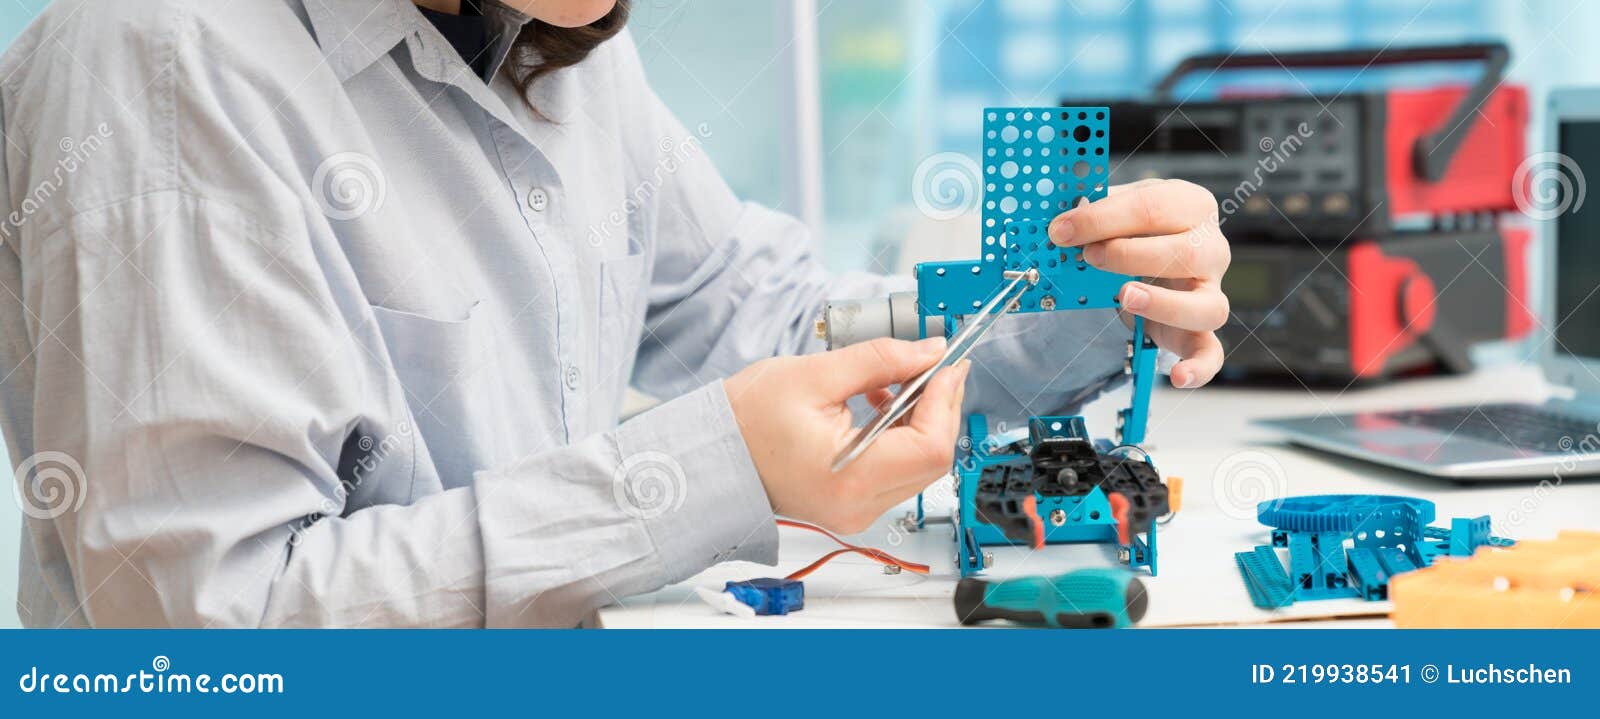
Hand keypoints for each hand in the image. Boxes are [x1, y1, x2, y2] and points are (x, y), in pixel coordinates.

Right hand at [724, 337, 968, 533]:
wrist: (713, 455)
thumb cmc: (746, 421)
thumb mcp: (815, 374)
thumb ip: (881, 360)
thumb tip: (929, 353)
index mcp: (850, 477)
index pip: (930, 446)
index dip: (946, 400)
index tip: (947, 364)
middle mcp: (858, 505)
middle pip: (932, 459)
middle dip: (939, 407)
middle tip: (932, 365)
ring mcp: (857, 510)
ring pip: (920, 465)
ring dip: (921, 419)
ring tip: (896, 381)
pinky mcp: (853, 504)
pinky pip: (897, 471)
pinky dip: (901, 435)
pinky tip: (881, 404)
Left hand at [1047, 179, 1230, 387]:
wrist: (1154, 258)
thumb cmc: (1138, 228)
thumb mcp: (1119, 207)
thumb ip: (1095, 209)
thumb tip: (1062, 220)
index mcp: (1191, 206)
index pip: (1154, 207)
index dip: (1104, 219)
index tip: (1063, 230)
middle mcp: (1211, 249)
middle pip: (1186, 253)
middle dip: (1129, 254)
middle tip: (1089, 257)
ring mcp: (1211, 291)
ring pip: (1207, 306)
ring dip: (1164, 305)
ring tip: (1124, 297)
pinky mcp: (1203, 329)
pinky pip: (1211, 352)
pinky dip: (1198, 368)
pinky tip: (1176, 376)